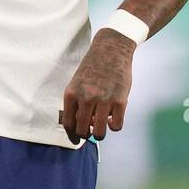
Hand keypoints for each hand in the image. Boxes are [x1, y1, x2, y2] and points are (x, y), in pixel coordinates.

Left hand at [60, 28, 133, 142]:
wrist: (111, 49)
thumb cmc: (94, 68)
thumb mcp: (77, 82)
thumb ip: (76, 102)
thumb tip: (81, 125)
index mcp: (71, 94)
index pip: (68, 124)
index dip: (72, 136)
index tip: (76, 139)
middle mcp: (86, 98)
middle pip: (82, 131)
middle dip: (86, 134)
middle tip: (91, 129)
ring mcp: (103, 100)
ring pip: (98, 133)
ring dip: (99, 134)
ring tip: (102, 126)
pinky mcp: (120, 100)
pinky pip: (116, 126)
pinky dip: (113, 126)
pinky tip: (112, 119)